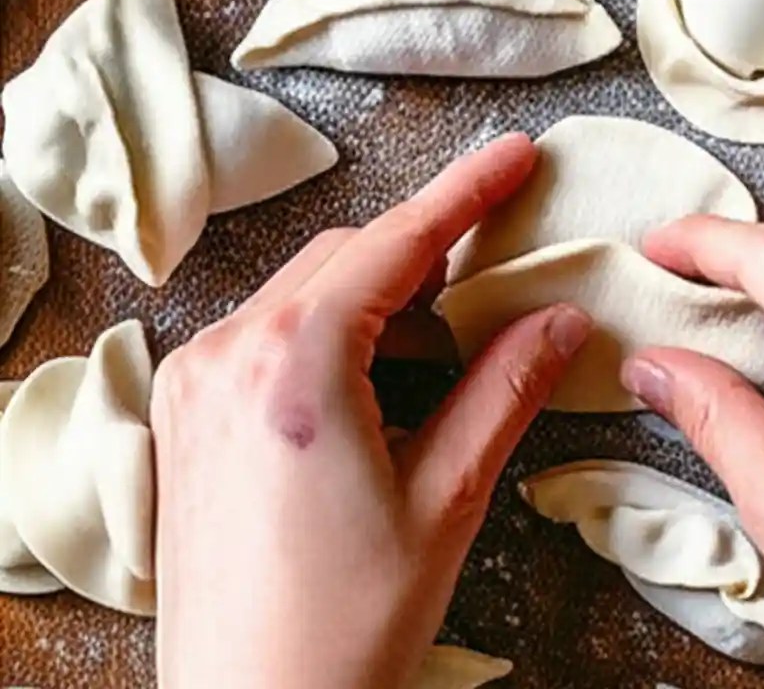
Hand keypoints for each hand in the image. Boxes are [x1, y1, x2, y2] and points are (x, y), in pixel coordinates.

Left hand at [151, 135, 590, 688]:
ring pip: (304, 296)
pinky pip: (268, 339)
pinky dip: (331, 339)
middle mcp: (225, 357)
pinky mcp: (186, 420)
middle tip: (495, 272)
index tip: (513, 156)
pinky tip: (377, 387)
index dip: (464, 193)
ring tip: (443, 356)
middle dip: (424, 256)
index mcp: (292, 365)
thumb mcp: (446, 500)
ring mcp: (194, 387)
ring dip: (379, 304)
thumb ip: (503, 392)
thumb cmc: (345, 625)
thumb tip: (559, 321)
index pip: (393, 243)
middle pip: (344, 260)